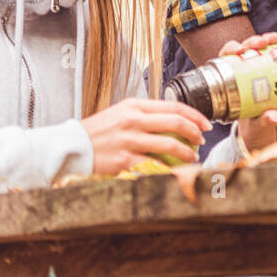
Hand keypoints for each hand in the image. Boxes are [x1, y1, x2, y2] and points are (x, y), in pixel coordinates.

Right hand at [83, 97, 210, 173]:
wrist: (70, 147)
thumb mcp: (120, 113)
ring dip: (187, 152)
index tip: (206, 124)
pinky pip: (155, 164)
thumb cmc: (98, 131)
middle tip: (202, 140)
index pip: (174, 106)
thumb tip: (174, 119)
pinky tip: (175, 170)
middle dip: (195, 132)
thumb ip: (145, 114)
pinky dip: (169, 168)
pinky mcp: (125, 159)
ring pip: (170, 145)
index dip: (196, 115)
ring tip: (192, 156)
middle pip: (176, 123)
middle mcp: (133, 120)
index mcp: (134, 106)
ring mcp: (129, 140)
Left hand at [216, 29, 276, 153]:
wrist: (268, 127)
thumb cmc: (255, 124)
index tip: (239, 50)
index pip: (227, 58)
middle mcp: (247, 71)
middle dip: (254, 41)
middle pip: (246, 49)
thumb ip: (263, 120)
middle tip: (263, 42)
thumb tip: (274, 117)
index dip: (231, 49)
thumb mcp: (257, 124)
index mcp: (234, 81)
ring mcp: (264, 68)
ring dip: (269, 39)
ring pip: (263, 47)